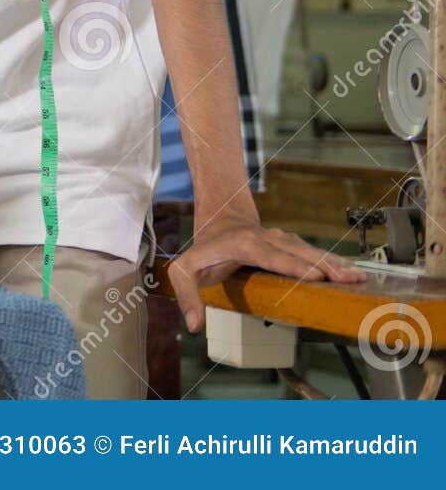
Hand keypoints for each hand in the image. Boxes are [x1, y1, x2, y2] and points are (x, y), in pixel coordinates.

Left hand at [168, 211, 367, 331]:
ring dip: (335, 263)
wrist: (220, 217)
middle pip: (298, 253)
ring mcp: (281, 240)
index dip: (293, 266)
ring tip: (357, 277)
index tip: (315, 276)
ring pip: (310, 251)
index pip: (271, 256)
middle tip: (348, 280)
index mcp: (243, 245)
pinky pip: (314, 252)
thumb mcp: (185, 270)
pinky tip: (353, 271)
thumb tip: (194, 325)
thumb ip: (187, 296)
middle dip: (324, 266)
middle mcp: (266, 239)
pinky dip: (334, 261)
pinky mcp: (292, 244)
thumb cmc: (205, 248)